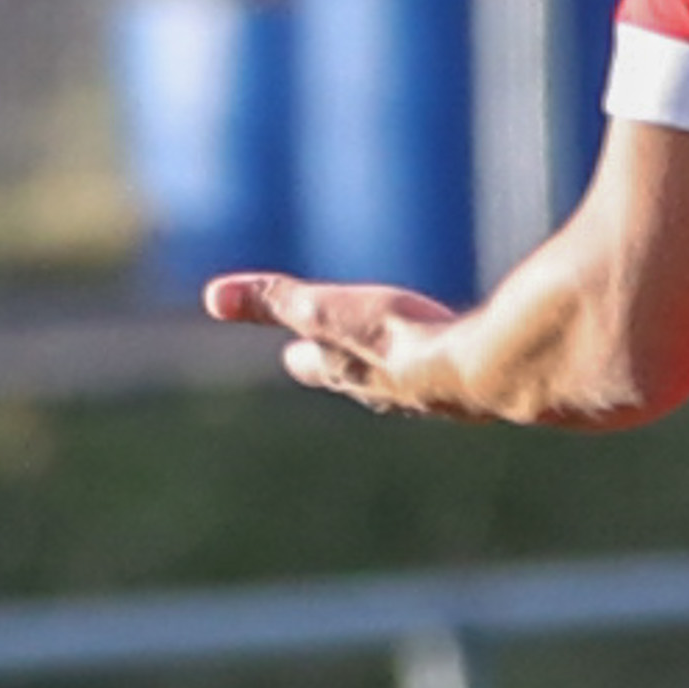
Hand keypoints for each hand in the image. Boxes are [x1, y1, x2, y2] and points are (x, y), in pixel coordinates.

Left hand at [206, 272, 462, 414]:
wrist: (476, 371)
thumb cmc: (396, 339)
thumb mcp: (323, 310)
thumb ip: (273, 300)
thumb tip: (211, 296)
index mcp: (348, 370)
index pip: (314, 364)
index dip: (303, 356)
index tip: (292, 353)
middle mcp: (386, 387)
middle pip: (359, 380)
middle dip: (350, 369)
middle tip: (341, 359)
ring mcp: (433, 391)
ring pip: (409, 382)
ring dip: (403, 373)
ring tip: (408, 366)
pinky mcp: (476, 386)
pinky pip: (458, 375)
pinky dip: (454, 368)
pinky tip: (470, 363)